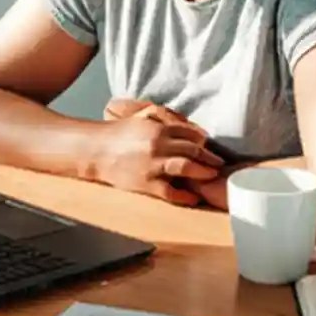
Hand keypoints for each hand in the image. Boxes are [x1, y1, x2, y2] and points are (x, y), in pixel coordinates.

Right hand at [93, 98, 223, 205]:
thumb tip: (189, 126)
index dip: (203, 141)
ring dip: (203, 171)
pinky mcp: (146, 183)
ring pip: (186, 167)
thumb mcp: (141, 117)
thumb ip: (164, 118)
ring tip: (212, 175)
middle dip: (210, 157)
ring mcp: (152, 165)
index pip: (190, 134)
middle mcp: (158, 144)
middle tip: (220, 163)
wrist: (95, 150)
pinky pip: (171, 192)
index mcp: (158, 128)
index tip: (210, 146)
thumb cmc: (118, 134)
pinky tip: (194, 198)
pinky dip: (185, 196)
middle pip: (193, 150)